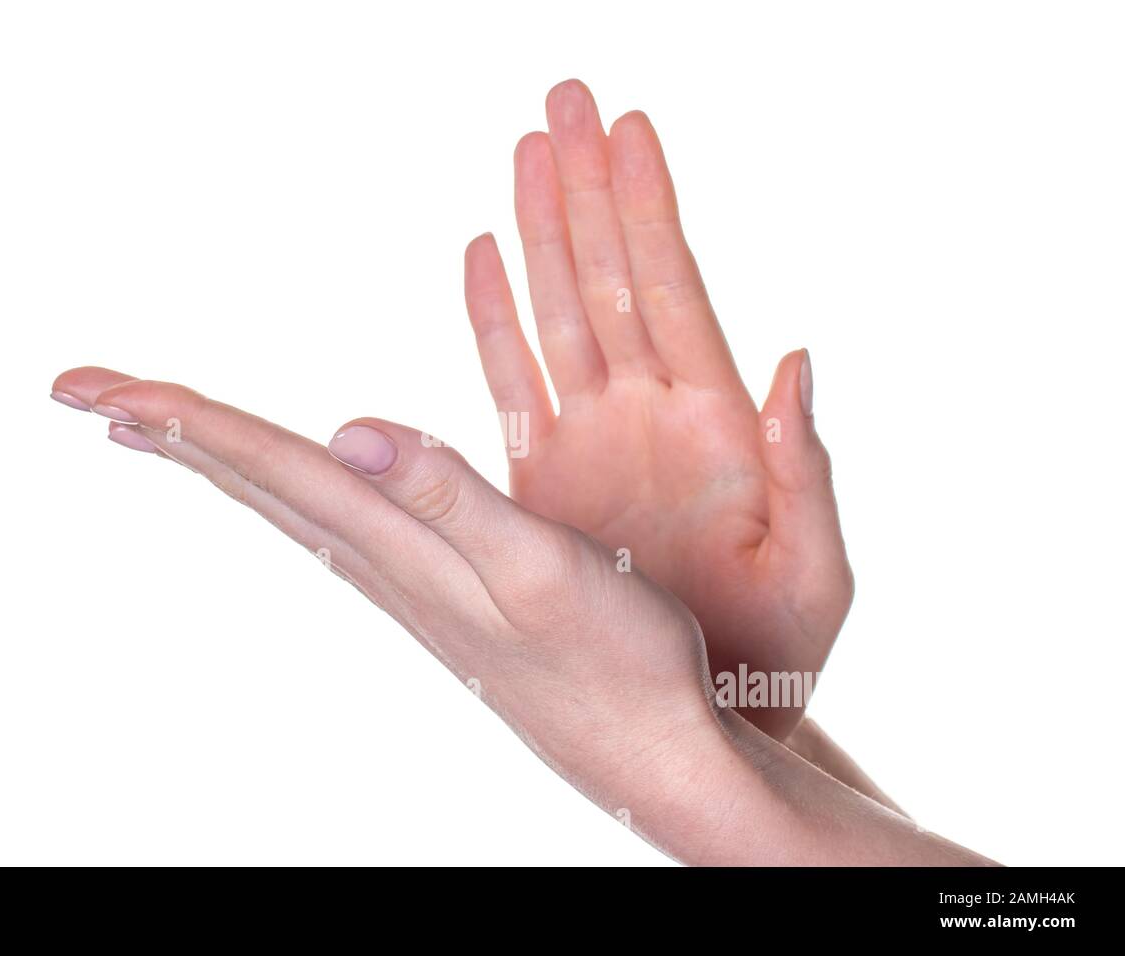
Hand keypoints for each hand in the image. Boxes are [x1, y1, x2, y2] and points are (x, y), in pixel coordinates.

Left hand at [50, 367, 987, 864]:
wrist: (652, 749)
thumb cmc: (615, 665)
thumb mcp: (541, 570)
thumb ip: (448, 494)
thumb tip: (346, 428)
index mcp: (398, 547)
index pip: (267, 465)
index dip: (180, 417)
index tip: (89, 387)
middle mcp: (384, 563)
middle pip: (252, 480)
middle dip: (166, 428)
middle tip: (81, 391)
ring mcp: (406, 580)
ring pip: (283, 498)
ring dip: (214, 454)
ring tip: (155, 423)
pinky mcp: (436, 590)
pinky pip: (333, 517)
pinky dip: (283, 480)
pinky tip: (290, 478)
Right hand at [463, 81, 851, 736]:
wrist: (711, 717)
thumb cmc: (777, 653)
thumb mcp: (818, 573)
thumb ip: (809, 473)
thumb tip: (799, 364)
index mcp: (715, 426)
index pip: (676, 291)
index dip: (652, 209)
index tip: (630, 129)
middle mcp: (647, 415)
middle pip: (612, 279)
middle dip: (590, 188)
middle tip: (565, 99)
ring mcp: (590, 441)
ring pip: (559, 314)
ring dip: (542, 230)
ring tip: (526, 147)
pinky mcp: (542, 480)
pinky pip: (511, 384)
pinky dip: (494, 321)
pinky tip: (481, 255)